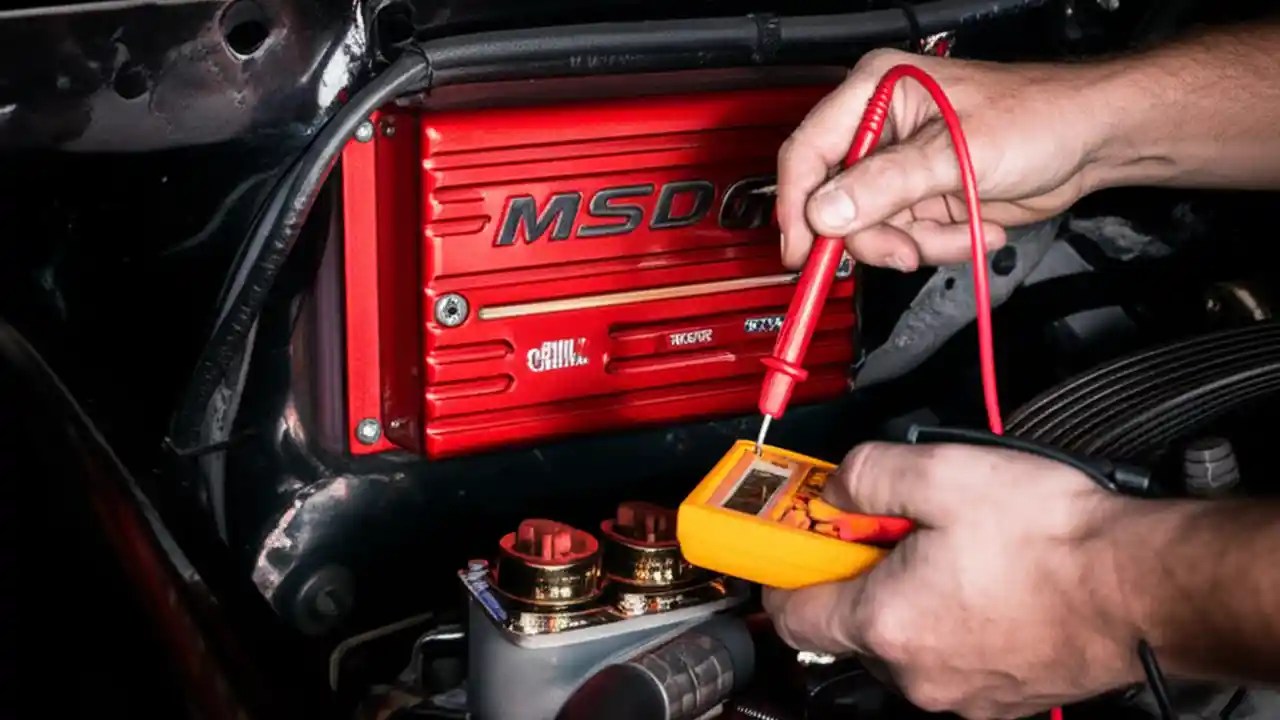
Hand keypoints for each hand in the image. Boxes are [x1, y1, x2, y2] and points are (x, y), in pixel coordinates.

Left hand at [762, 442, 1147, 718]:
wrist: (1144, 586)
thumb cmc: (1055, 540)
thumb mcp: (942, 472)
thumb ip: (868, 474)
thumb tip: (838, 483)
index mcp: (885, 622)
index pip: (789, 613)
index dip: (786, 568)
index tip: (796, 538)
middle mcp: (914, 672)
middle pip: (847, 622)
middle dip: (858, 570)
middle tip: (886, 524)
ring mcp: (958, 691)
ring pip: (901, 638)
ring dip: (907, 592)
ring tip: (949, 544)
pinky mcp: (998, 694)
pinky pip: (948, 652)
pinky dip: (950, 616)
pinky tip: (984, 576)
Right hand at [777, 49, 1108, 271]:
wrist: (1090, 141)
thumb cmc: (1039, 116)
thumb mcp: (958, 151)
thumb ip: (887, 184)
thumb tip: (826, 212)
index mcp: (875, 92)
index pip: (809, 151)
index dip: (799, 204)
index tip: (802, 250)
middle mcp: (879, 129)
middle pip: (836, 202)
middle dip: (874, 234)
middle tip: (905, 251)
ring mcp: (898, 167)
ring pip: (871, 229)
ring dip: (917, 243)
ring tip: (962, 232)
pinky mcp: (920, 198)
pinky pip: (905, 238)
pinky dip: (937, 244)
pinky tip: (974, 228)